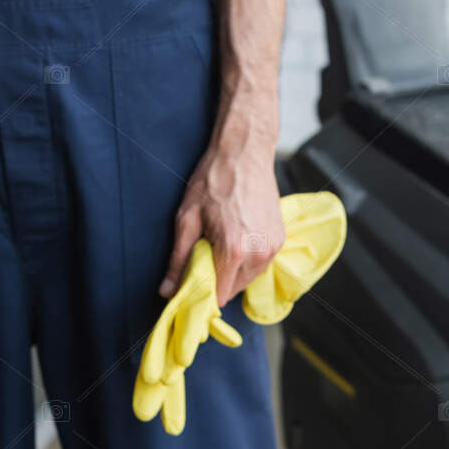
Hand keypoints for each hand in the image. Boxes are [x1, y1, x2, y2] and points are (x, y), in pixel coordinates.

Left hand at [163, 141, 284, 306]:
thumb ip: (178, 259)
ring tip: (220, 242)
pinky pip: (260, 263)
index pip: (219, 296)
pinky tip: (236, 236)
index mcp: (233, 251)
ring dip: (232, 270)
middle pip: (234, 289)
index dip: (202, 294)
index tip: (190, 285)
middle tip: (203, 255)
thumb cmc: (213, 180)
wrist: (244, 152)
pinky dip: (247, 258)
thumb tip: (167, 291)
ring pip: (248, 278)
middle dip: (216, 280)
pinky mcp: (280, 239)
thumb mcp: (187, 218)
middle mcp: (258, 253)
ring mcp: (273, 247)